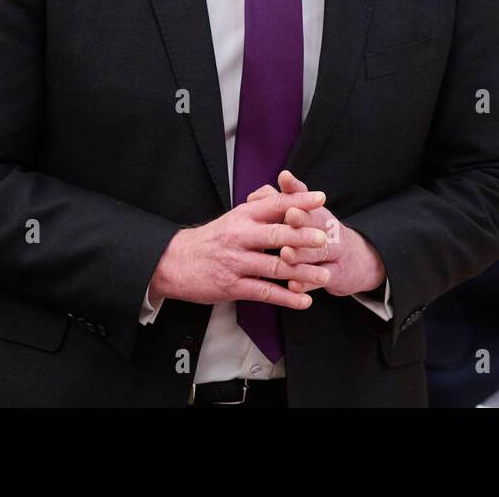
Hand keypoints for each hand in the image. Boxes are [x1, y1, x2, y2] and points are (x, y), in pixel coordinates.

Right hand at [148, 190, 331, 309]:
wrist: (174, 262)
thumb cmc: (211, 239)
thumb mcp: (234, 217)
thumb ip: (260, 209)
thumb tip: (289, 196)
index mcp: (243, 216)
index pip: (274, 205)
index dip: (298, 201)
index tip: (320, 198)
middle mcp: (240, 236)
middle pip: (276, 236)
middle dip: (302, 238)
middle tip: (325, 240)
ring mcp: (236, 262)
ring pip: (274, 267)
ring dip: (302, 273)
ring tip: (324, 276)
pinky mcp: (232, 286)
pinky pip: (263, 292)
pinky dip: (285, 298)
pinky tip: (303, 301)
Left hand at [246, 171, 385, 296]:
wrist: (355, 262)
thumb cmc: (320, 235)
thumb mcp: (308, 216)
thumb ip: (283, 204)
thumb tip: (254, 195)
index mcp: (317, 213)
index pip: (305, 196)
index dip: (294, 188)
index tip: (284, 179)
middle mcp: (327, 229)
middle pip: (315, 222)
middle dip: (301, 219)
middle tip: (290, 214)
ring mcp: (333, 253)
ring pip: (317, 253)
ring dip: (301, 253)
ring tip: (286, 253)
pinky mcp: (336, 276)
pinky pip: (320, 280)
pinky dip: (306, 283)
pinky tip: (294, 286)